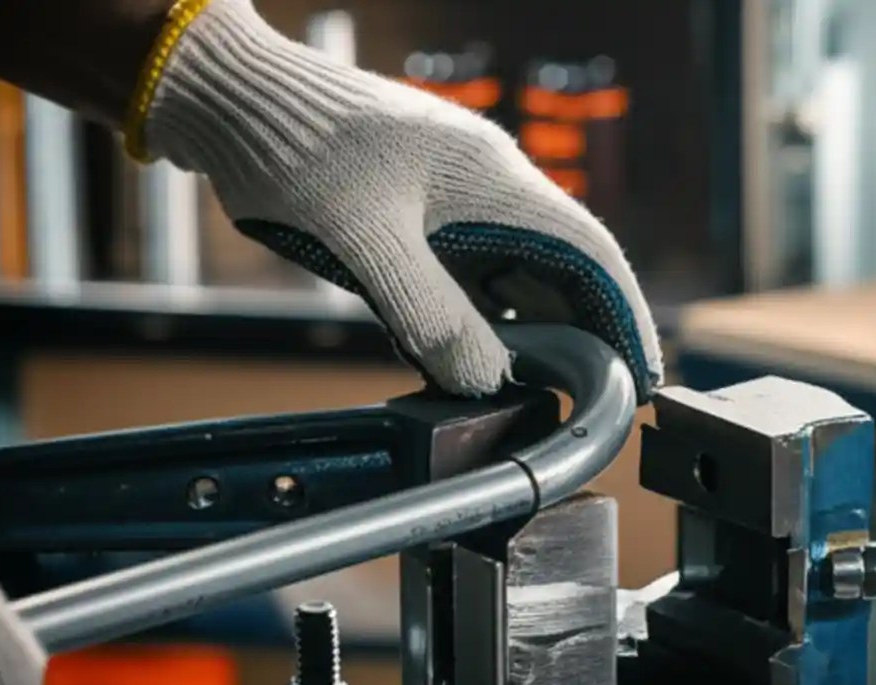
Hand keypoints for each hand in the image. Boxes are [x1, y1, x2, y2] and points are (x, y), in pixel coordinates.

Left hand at [138, 0, 661, 398]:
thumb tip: (486, 379)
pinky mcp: (420, 207)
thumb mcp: (365, 242)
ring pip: (517, 268)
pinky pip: (474, 266)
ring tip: (547, 384)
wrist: (234, 98)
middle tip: (600, 395)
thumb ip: (430, 314)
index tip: (641, 371)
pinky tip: (477, 348)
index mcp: (493, 181)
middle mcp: (487, 185)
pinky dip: (486, 311)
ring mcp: (454, 195)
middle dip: (587, 330)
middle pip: (563, 264)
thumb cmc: (296, 153)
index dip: (624, 315)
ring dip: (536, 324)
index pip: (590, 252)